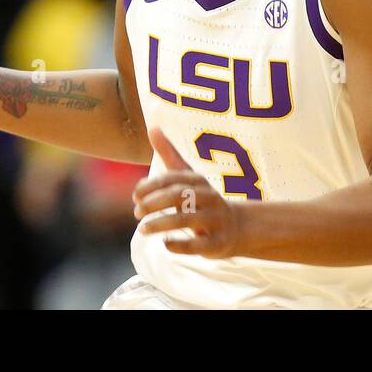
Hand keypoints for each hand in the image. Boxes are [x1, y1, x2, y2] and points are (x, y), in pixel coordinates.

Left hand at [132, 127, 241, 257]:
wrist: (236, 226)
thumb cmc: (202, 199)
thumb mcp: (188, 176)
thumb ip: (169, 154)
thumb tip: (152, 126)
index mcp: (198, 181)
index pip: (170, 179)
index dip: (149, 187)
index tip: (135, 197)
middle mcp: (208, 197)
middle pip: (177, 196)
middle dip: (153, 203)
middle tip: (136, 213)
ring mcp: (215, 220)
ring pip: (187, 219)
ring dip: (161, 223)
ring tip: (142, 230)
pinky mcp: (218, 242)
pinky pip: (199, 245)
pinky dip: (180, 244)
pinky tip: (165, 244)